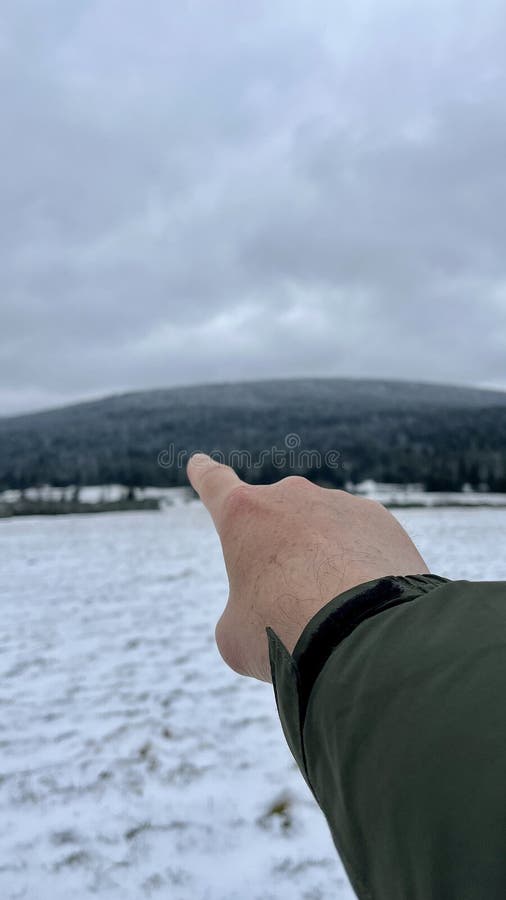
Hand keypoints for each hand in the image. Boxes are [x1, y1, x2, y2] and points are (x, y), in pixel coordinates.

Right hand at [187, 454, 428, 682]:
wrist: (366, 633)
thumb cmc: (287, 632)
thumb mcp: (237, 638)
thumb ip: (243, 615)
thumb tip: (267, 613)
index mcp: (243, 514)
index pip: (215, 484)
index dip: (205, 475)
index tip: (199, 463)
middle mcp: (290, 497)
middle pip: (277, 521)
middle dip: (280, 554)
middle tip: (289, 603)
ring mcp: (339, 503)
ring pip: (322, 534)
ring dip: (323, 563)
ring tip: (334, 611)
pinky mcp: (380, 520)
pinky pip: (360, 543)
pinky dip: (360, 568)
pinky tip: (366, 602)